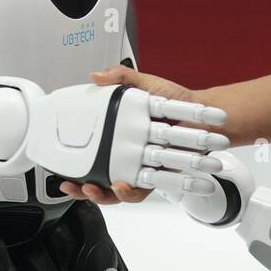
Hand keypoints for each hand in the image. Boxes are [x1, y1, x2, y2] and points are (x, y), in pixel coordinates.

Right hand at [53, 66, 210, 203]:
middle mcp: (127, 154)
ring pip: (117, 190)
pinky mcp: (159, 175)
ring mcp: (142, 166)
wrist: (205, 114)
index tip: (64, 174)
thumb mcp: (145, 82)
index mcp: (117, 135)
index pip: (89, 154)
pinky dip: (132, 192)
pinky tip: (125, 186)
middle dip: (85, 189)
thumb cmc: (175, 99)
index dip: (73, 168)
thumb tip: (97, 76)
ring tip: (106, 187)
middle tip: (82, 186)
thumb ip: (122, 77)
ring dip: (106, 194)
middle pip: (97, 179)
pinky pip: (142, 190)